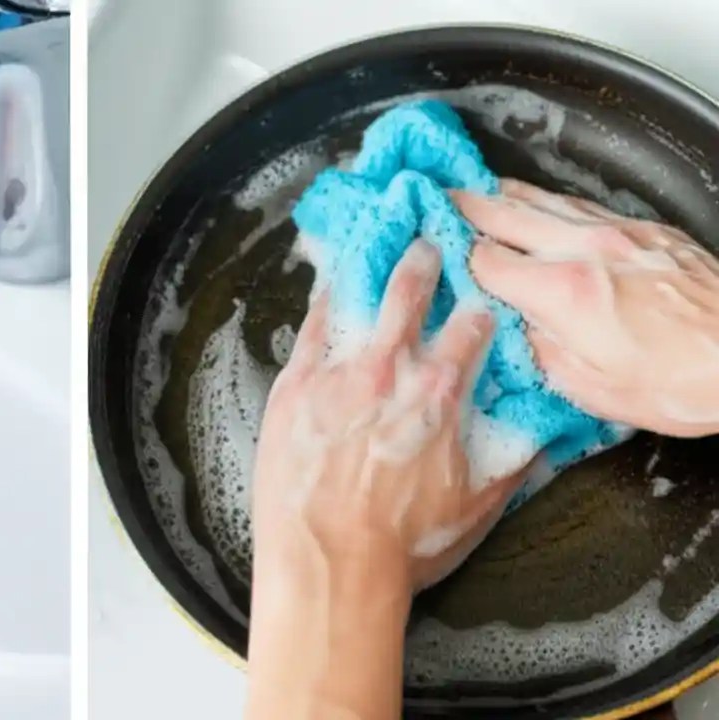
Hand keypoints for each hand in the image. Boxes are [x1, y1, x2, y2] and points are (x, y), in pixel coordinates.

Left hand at [254, 241, 528, 591]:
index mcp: (440, 393)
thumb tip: (544, 438)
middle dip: (424, 263)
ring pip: (357, 302)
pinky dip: (322, 301)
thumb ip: (514, 464)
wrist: (328, 561)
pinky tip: (326, 285)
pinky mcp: (293, 386)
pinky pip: (310, 329)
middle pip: (411, 296)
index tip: (480, 296)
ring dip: (371, 270)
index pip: (470, 330)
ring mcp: (337, 373)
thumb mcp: (476, 508)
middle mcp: (390, 370)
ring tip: (377, 243)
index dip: (479, 309)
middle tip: (428, 243)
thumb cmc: (402, 545)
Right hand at [453, 179, 718, 436]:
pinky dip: (546, 202)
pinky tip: (538, 204)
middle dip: (463, 204)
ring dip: (502, 193)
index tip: (426, 247)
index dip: (450, 254)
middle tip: (430, 194)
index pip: (485, 259)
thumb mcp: (589, 388)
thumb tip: (509, 328)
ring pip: (544, 199)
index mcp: (563, 291)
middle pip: (506, 211)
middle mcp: (586, 248)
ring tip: (472, 190)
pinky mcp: (647, 232)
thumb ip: (537, 350)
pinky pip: (580, 206)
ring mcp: (619, 233)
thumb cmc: (681, 383)